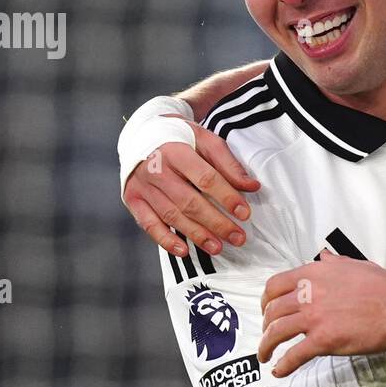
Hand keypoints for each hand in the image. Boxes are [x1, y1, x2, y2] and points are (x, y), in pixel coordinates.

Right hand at [122, 120, 260, 257]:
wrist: (143, 135)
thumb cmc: (180, 139)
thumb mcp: (206, 140)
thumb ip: (228, 164)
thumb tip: (252, 186)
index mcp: (176, 151)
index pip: (205, 178)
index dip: (227, 197)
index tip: (244, 214)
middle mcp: (156, 169)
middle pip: (189, 202)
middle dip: (216, 223)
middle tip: (237, 238)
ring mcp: (142, 186)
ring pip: (171, 215)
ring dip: (196, 235)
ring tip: (218, 247)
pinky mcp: (133, 199)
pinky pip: (149, 224)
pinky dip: (165, 240)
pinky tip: (184, 251)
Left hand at [259, 256, 385, 377]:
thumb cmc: (384, 287)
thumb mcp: (355, 265)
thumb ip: (334, 262)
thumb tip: (324, 256)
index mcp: (314, 274)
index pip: (274, 285)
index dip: (265, 301)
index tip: (266, 310)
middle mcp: (308, 293)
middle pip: (272, 310)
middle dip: (265, 325)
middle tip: (268, 334)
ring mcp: (315, 317)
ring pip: (276, 333)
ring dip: (266, 347)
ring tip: (266, 356)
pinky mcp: (324, 340)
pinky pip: (294, 355)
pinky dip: (283, 365)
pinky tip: (279, 371)